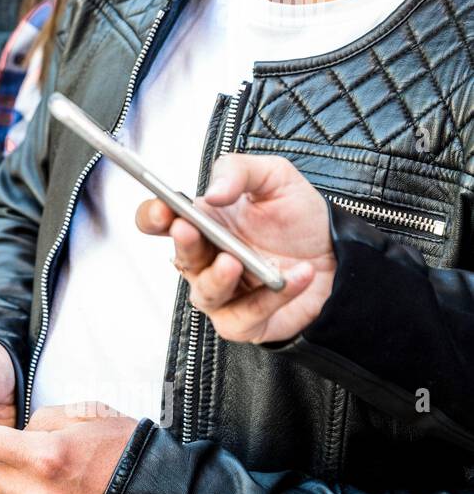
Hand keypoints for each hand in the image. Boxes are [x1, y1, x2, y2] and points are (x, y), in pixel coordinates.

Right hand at [135, 153, 335, 344]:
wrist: (340, 255)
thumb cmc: (300, 219)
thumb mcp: (274, 177)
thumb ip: (238, 171)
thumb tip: (211, 192)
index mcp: (203, 223)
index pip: (158, 222)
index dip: (152, 216)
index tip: (164, 208)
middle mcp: (206, 259)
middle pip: (180, 258)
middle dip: (183, 244)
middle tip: (189, 229)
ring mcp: (223, 293)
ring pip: (205, 293)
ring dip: (218, 278)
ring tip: (236, 261)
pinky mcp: (246, 322)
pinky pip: (245, 317)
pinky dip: (270, 299)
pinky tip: (294, 277)